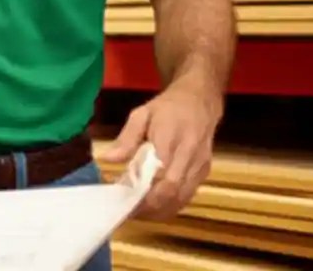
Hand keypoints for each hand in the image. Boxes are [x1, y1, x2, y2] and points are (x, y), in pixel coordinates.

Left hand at [100, 82, 221, 219]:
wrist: (200, 101)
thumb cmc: (167, 108)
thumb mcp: (141, 114)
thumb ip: (126, 138)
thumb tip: (107, 159)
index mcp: (171, 139)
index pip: (159, 174)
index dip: (142, 192)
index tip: (123, 199)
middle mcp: (189, 156)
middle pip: (171, 192)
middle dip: (149, 206)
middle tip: (129, 210)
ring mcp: (200, 167)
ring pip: (181, 199)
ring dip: (160, 210)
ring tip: (139, 212)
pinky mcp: (204, 173)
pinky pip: (188, 196)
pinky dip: (171, 205)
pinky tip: (155, 205)